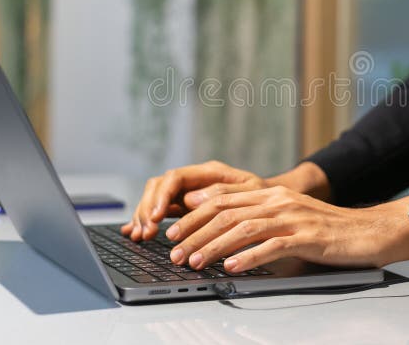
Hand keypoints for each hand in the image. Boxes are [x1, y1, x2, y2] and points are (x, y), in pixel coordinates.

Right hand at [121, 161, 267, 240]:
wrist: (274, 201)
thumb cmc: (265, 196)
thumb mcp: (251, 193)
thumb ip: (222, 194)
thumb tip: (190, 201)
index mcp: (209, 172)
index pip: (175, 178)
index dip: (162, 196)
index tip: (157, 217)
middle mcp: (194, 180)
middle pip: (158, 187)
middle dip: (148, 209)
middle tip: (146, 233)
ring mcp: (187, 193)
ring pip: (155, 198)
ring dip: (144, 216)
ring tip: (140, 236)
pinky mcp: (185, 208)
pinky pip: (160, 211)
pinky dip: (147, 221)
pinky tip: (134, 233)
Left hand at [164, 186, 408, 272]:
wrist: (368, 232)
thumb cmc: (328, 231)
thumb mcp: (290, 218)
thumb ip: (261, 221)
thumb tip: (226, 237)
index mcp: (272, 194)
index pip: (223, 199)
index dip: (194, 215)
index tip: (173, 232)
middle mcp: (278, 201)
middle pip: (227, 213)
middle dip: (195, 233)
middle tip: (174, 252)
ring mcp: (293, 218)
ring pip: (243, 228)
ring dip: (214, 246)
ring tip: (194, 262)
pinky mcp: (307, 237)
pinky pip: (272, 246)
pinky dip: (249, 257)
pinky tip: (232, 268)